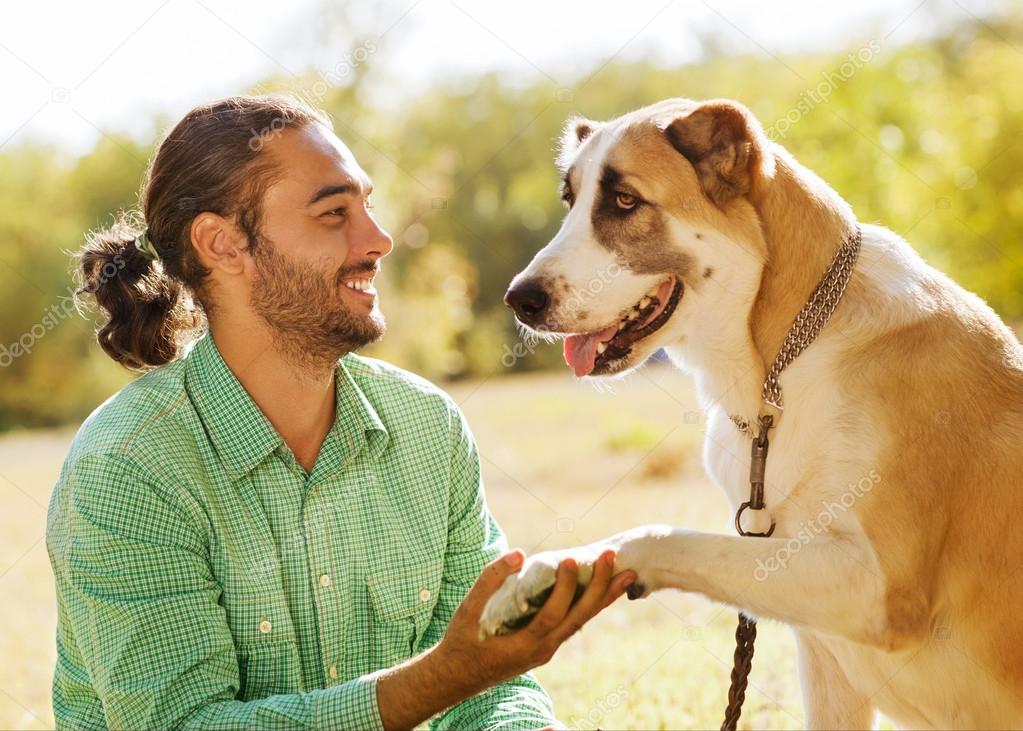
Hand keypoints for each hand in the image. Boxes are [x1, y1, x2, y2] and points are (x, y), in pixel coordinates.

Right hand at [436, 548, 636, 692]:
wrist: (458, 676)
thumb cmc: (461, 641)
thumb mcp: (467, 610)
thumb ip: (490, 580)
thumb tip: (519, 554)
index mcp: (525, 644)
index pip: (553, 614)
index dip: (565, 588)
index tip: (571, 560)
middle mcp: (543, 650)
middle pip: (579, 617)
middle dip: (600, 588)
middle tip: (613, 558)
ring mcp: (547, 649)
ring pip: (582, 622)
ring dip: (603, 597)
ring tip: (626, 575)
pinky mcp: (547, 645)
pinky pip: (574, 624)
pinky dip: (591, 606)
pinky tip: (604, 591)